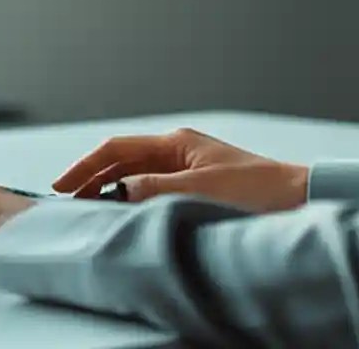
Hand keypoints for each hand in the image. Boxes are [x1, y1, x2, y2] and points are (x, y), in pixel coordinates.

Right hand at [52, 128, 307, 212]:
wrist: (297, 198)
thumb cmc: (256, 190)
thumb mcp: (200, 189)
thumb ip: (155, 189)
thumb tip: (118, 191)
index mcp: (176, 142)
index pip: (116, 149)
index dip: (85, 166)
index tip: (61, 185)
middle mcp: (177, 151)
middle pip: (121, 162)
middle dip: (91, 179)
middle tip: (66, 202)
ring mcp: (185, 168)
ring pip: (134, 177)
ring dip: (109, 191)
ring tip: (87, 210)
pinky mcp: (194, 186)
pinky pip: (150, 191)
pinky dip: (131, 200)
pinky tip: (122, 215)